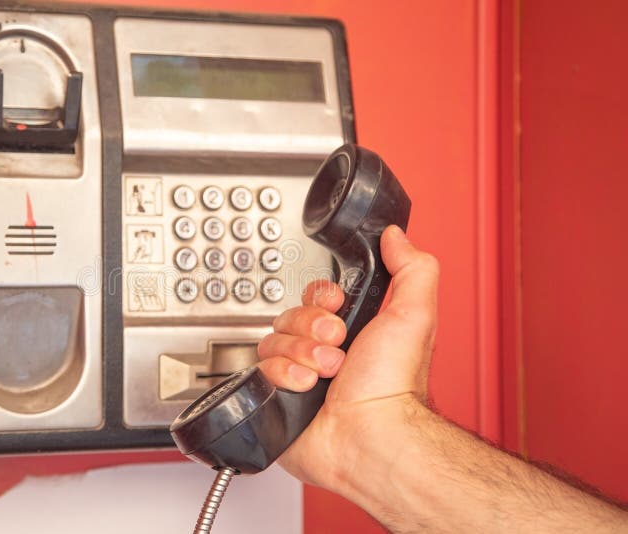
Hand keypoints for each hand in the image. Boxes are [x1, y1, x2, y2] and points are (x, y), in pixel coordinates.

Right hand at [256, 225, 438, 490]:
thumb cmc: (394, 386)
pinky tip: (306, 388)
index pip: (315, 297)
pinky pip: (260, 370)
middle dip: (312, 329)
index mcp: (350, 332)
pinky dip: (284, 377)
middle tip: (337, 347)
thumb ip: (412, 270)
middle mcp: (322, 353)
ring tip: (326, 374)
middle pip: (290, 315)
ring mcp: (299, 376)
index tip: (336, 307)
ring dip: (302, 355)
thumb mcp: (413, 316)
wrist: (370, 436)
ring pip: (273, 341)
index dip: (320, 298)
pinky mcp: (277, 398)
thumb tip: (395, 237)